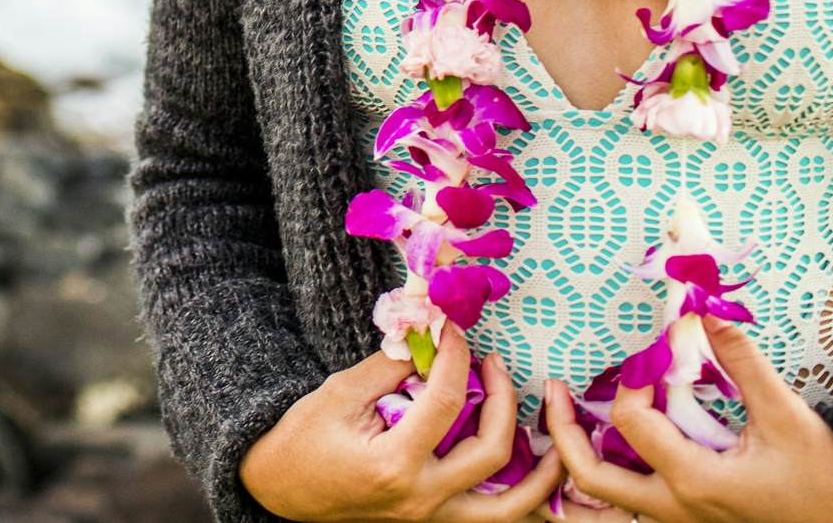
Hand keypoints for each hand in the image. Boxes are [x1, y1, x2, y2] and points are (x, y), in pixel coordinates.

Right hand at [238, 321, 564, 521]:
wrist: (279, 490)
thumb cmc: (301, 439)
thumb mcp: (339, 392)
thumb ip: (391, 366)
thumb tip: (432, 336)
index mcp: (393, 464)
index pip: (446, 401)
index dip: (457, 356)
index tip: (456, 329)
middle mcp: (420, 498)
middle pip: (491, 451)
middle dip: (504, 398)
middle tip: (495, 362)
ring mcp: (429, 518)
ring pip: (508, 507)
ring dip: (540, 472)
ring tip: (553, 433)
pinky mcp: (432, 522)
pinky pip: (489, 516)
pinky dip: (517, 494)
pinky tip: (531, 466)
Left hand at [542, 315, 832, 522]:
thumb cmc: (826, 483)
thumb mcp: (788, 417)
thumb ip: (742, 362)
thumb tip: (705, 308)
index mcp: (693, 481)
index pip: (632, 422)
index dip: (634, 379)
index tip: (653, 356)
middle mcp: (674, 509)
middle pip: (589, 478)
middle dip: (562, 433)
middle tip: (554, 392)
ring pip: (603, 501)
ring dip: (578, 460)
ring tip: (570, 419)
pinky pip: (628, 507)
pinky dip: (606, 477)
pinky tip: (611, 445)